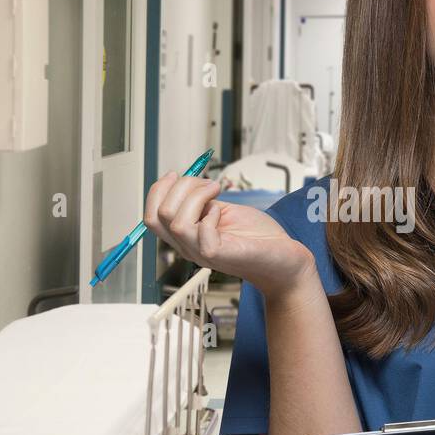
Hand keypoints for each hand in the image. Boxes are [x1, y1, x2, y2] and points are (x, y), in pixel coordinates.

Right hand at [144, 171, 313, 297]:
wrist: (284, 260)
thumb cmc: (257, 237)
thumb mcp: (221, 212)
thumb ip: (201, 202)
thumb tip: (186, 180)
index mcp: (185, 236)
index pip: (150, 215)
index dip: (158, 190)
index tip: (177, 174)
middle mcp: (188, 247)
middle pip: (157, 215)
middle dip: (180, 187)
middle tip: (207, 183)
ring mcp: (201, 253)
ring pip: (175, 221)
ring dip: (196, 195)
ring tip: (216, 190)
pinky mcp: (218, 255)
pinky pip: (200, 231)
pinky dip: (211, 214)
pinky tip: (222, 213)